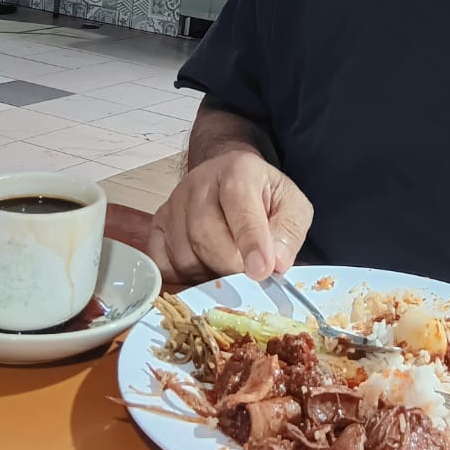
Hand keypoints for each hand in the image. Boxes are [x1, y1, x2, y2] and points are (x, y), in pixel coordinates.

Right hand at [147, 150, 312, 284]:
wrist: (229, 179)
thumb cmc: (263, 196)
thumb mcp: (292, 206)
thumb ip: (288, 232)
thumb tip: (276, 263)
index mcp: (239, 170)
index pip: (240, 208)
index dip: (250, 242)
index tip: (261, 270)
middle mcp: (199, 182)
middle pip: (205, 235)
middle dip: (230, 266)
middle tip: (248, 277)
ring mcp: (174, 203)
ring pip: (183, 255)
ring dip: (209, 275)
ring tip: (229, 269)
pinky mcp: (158, 225)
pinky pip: (163, 264)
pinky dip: (183, 278)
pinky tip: (204, 272)